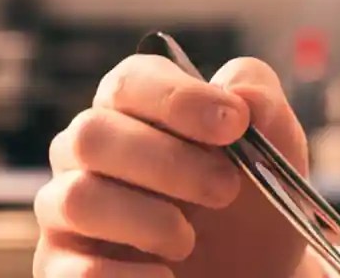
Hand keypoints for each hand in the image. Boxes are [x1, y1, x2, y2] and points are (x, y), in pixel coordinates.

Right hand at [33, 54, 310, 277]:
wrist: (253, 271)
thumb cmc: (252, 198)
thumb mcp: (276, 148)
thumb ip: (264, 105)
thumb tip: (241, 91)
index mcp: (135, 106)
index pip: (130, 81)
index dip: (180, 98)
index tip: (235, 124)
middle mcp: (89, 149)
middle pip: (93, 133)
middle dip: (169, 162)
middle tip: (227, 189)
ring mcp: (68, 207)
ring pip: (77, 197)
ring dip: (147, 220)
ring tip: (189, 239)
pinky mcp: (63, 266)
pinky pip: (74, 269)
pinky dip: (127, 275)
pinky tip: (166, 274)